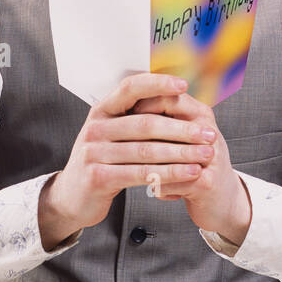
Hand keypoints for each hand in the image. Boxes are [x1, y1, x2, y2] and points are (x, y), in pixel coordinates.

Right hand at [37, 73, 216, 247]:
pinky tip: (188, 173)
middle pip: (146, 123)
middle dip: (182, 129)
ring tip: (205, 155)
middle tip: (208, 134)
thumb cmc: (102, 162)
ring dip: (181, 153)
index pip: (129, 88)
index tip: (183, 85)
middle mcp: (95, 128)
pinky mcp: (98, 177)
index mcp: (101, 111)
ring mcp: (94, 152)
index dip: (157, 84)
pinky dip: (169, 174)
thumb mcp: (112, 134)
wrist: (73, 197)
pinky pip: (141, 174)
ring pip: (147, 151)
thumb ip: (134, 118)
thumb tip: (174, 97)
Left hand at [130, 86, 252, 244]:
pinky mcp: (207, 184)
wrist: (223, 199)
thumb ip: (164, 118)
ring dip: (146, 164)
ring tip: (131, 170)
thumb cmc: (197, 165)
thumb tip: (127, 102)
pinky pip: (171, 182)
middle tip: (123, 144)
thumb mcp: (185, 136)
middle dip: (139, 137)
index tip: (122, 118)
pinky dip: (158, 188)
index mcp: (200, 114)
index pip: (167, 97)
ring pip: (166, 156)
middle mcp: (208, 132)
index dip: (140, 106)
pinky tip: (154, 190)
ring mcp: (210, 158)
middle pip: (166, 124)